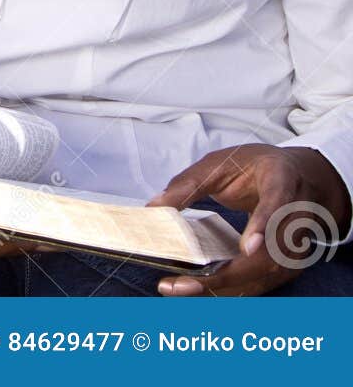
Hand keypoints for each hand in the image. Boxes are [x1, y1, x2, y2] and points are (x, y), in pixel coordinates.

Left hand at [148, 144, 350, 295]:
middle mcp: (297, 217)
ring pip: (263, 275)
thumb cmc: (254, 167)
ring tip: (178, 289)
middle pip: (270, 254)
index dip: (264, 225)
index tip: (248, 247)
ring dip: (221, 288)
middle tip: (179, 284)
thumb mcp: (219, 162)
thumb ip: (189, 184)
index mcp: (282, 181)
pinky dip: (228, 288)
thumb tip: (155, 207)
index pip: (277, 203)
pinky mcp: (289, 263)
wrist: (297, 175)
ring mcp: (297, 244)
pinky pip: (259, 282)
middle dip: (225, 275)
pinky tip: (197, 288)